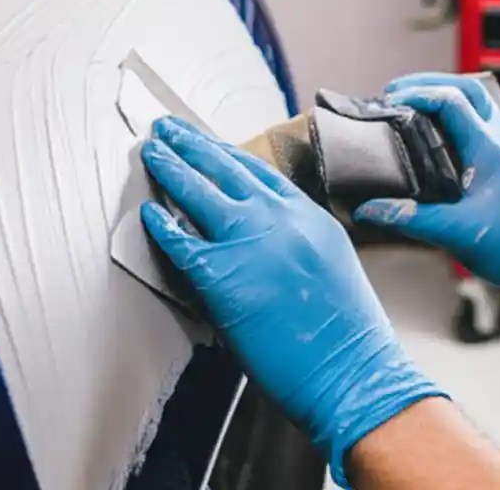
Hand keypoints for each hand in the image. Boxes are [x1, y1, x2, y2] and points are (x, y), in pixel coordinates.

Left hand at [140, 117, 443, 486]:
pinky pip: (180, 240)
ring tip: (152, 150)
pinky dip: (161, 224)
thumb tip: (265, 234)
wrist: (351, 371)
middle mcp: (278, 217)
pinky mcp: (221, 275)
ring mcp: (248, 242)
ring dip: (170, 166)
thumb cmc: (346, 333)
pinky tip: (148, 213)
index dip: (225, 150)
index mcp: (307, 214)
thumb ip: (297, 238)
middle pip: (224, 167)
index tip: (206, 139)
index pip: (257, 169)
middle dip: (190, 142)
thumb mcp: (330, 262)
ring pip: (198, 190)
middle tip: (167, 127)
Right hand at [353, 73, 499, 332]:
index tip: (389, 100)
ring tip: (410, 106)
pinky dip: (452, 121)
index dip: (417, 93)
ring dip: (444, 96)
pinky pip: (477, 128)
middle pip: (468, 88)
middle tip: (397, 90)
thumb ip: (412, 220)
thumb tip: (371, 210)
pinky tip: (433, 140)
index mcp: (490, 149)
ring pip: (476, 105)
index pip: (452, 100)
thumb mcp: (460, 234)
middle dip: (429, 82)